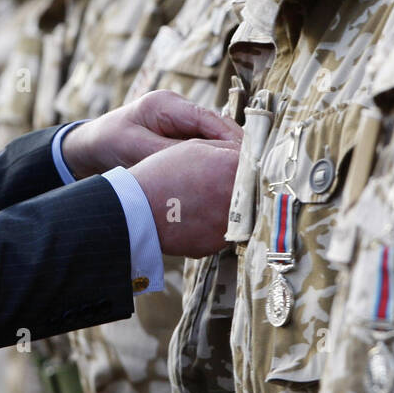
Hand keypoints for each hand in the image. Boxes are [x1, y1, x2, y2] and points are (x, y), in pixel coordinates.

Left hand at [61, 90, 241, 177]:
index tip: (247, 160)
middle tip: (252, 175)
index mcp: (166, 104)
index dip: (231, 138)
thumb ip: (168, 154)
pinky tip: (224, 182)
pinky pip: (204, 149)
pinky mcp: (180, 138)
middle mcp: (178, 109)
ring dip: (226, 158)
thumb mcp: (135, 149)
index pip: (209, 118)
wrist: (88, 149)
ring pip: (214, 140)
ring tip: (243, 181)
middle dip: (235, 150)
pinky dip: (214, 164)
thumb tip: (203, 166)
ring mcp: (180, 123)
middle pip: (217, 128)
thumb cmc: (107, 144)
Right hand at [128, 137, 240, 257]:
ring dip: (227, 208)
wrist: (136, 210)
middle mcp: (237, 200)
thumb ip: (227, 148)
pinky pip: (222, 233)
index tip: (242, 168)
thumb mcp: (196, 147)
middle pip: (252, 194)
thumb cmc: (162, 173)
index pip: (257, 167)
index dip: (249, 167)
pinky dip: (212, 226)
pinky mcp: (216, 245)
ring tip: (202, 202)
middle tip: (218, 186)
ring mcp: (228, 226)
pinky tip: (194, 217)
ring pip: (239, 216)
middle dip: (241, 189)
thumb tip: (247, 153)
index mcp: (234, 170)